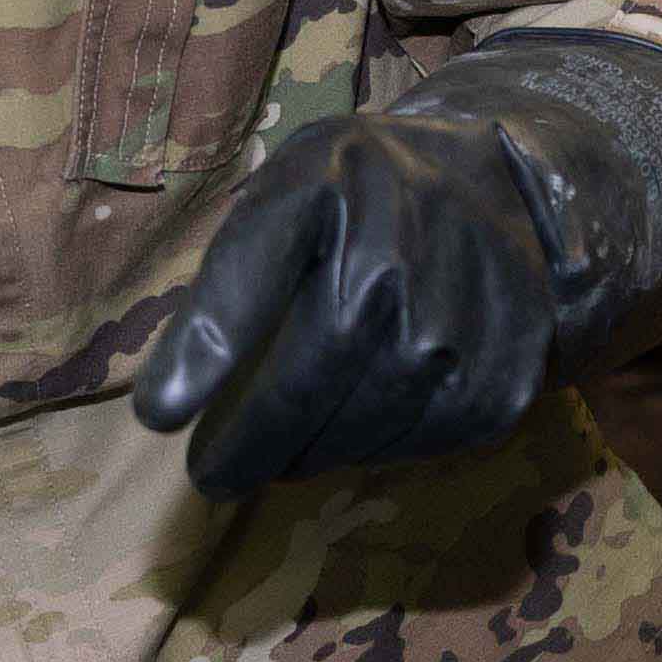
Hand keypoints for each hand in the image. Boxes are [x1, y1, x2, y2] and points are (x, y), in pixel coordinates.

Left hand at [129, 36, 661, 502]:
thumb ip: (231, 276)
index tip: (159, 416)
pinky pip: (417, 444)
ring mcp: (457, 331)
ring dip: (310, 454)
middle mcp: (398, 269)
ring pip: (358, 431)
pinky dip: (375, 449)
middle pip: (302, 388)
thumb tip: (166, 404)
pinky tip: (355, 431)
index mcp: (332, 200)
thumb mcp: (289, 192)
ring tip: (285, 451)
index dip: (204, 350)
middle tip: (216, 472)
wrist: (501, 189)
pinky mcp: (502, 381)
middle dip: (249, 443)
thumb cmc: (367, 193)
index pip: (251, 284)